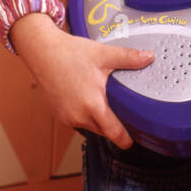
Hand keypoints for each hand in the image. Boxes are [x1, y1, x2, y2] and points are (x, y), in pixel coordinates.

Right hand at [10, 12, 152, 148]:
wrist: (42, 51)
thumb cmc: (69, 53)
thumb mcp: (103, 54)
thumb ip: (128, 58)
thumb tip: (149, 57)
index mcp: (92, 105)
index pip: (114, 134)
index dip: (126, 139)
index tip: (135, 139)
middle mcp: (78, 116)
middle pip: (104, 132)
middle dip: (115, 126)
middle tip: (124, 112)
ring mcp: (66, 117)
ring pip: (91, 127)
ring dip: (99, 120)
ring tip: (105, 102)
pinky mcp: (59, 115)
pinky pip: (78, 122)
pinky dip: (86, 115)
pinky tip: (88, 100)